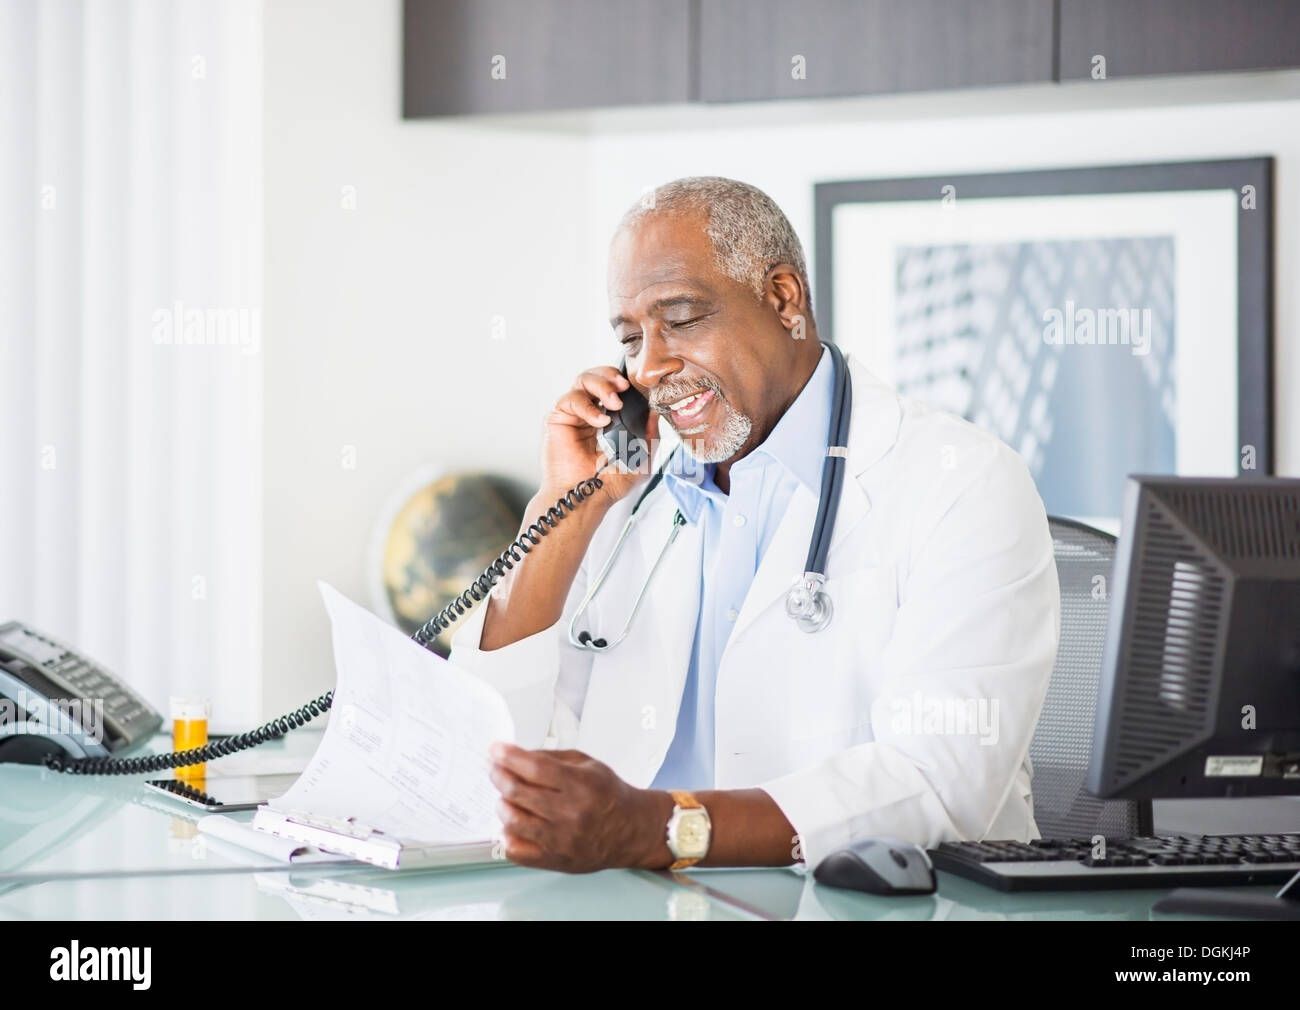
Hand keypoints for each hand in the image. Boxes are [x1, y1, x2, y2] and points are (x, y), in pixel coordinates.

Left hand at [488, 742, 671, 871]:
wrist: (631, 830)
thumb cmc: (608, 795)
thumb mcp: (587, 764)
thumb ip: (551, 758)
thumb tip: (515, 756)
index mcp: (580, 785)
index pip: (534, 768)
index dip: (508, 757)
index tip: (495, 749)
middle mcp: (571, 813)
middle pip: (518, 792)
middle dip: (498, 775)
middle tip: (493, 767)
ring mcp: (561, 840)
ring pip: (513, 820)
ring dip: (502, 804)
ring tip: (505, 797)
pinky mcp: (555, 860)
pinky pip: (516, 850)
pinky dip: (507, 835)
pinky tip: (511, 824)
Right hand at [541, 366, 660, 509]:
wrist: (586, 498)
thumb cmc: (609, 484)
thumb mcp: (641, 458)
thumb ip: (650, 436)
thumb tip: (657, 413)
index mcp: (608, 418)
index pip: (614, 387)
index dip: (623, 380)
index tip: (636, 384)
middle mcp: (589, 412)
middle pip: (597, 376)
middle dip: (611, 375)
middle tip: (623, 386)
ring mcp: (573, 415)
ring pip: (582, 380)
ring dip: (601, 384)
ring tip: (614, 402)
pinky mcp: (558, 419)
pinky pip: (570, 399)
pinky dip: (587, 406)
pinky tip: (600, 421)